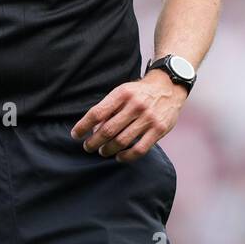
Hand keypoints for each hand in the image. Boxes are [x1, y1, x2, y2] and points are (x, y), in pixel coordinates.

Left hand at [70, 70, 187, 161]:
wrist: (169, 87)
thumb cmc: (139, 92)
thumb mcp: (122, 92)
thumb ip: (108, 109)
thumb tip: (93, 130)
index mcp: (122, 93)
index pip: (97, 113)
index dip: (83, 126)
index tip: (75, 135)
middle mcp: (135, 105)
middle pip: (108, 130)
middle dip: (94, 141)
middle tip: (88, 147)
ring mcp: (149, 118)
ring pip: (122, 141)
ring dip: (108, 150)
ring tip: (102, 151)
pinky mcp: (159, 129)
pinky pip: (139, 149)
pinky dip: (126, 156)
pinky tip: (119, 157)